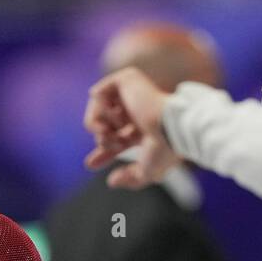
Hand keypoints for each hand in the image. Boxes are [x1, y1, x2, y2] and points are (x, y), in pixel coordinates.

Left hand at [83, 67, 177, 188]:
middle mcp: (136, 108)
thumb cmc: (166, 149)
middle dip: (103, 141)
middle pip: (103, 125)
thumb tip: (111, 182)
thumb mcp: (148, 171)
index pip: (116, 137)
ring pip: (96, 111)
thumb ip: (131, 178)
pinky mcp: (126, 78)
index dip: (102, 150)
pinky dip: (100, 112)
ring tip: (116, 133)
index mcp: (143, 126)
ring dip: (101, 129)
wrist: (171, 129)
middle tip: (116, 144)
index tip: (90, 164)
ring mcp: (131, 92)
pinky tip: (118, 118)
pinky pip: (96, 94)